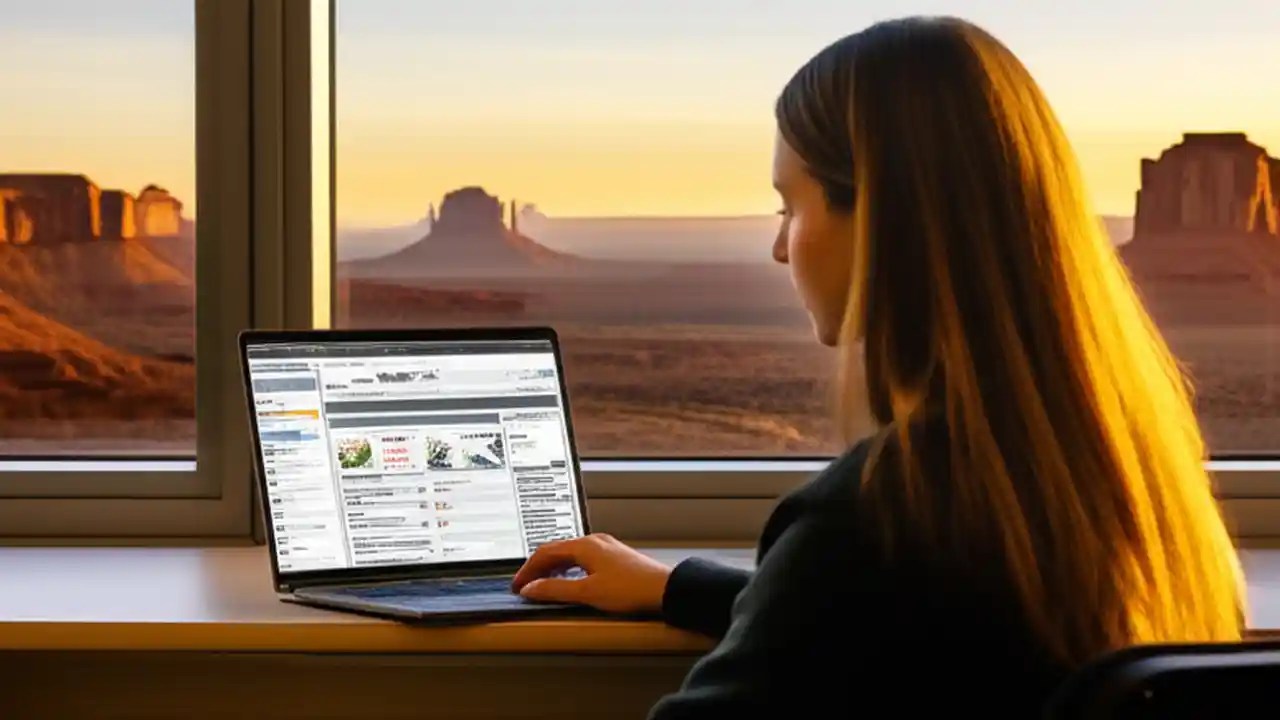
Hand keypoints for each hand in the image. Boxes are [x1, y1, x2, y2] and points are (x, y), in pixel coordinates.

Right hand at [511, 533, 672, 614]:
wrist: (664, 589)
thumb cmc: (630, 589)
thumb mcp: (587, 592)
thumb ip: (555, 590)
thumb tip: (531, 588)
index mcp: (584, 545)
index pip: (545, 553)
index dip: (527, 570)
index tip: (517, 585)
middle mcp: (594, 541)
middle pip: (556, 550)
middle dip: (538, 568)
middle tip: (526, 585)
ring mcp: (605, 547)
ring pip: (570, 553)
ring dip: (553, 568)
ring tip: (543, 585)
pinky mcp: (615, 557)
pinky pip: (582, 558)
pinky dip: (568, 568)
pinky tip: (569, 582)